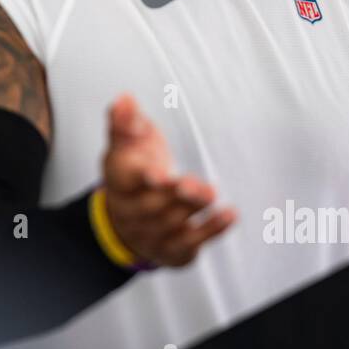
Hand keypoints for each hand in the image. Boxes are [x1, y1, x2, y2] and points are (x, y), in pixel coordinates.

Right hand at [100, 93, 236, 267]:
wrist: (126, 220)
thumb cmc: (134, 170)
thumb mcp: (127, 143)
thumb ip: (127, 122)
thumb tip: (124, 99)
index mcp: (119, 180)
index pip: (125, 178)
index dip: (144, 177)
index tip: (159, 174)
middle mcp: (130, 210)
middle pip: (150, 206)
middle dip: (174, 196)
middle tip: (193, 185)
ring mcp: (149, 234)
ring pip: (171, 225)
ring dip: (193, 209)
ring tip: (211, 194)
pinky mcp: (170, 250)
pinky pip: (191, 243)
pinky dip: (211, 230)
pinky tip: (229, 215)